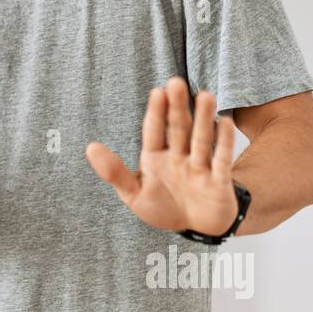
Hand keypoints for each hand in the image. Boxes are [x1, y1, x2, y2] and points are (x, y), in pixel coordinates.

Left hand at [85, 76, 237, 235]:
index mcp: (156, 157)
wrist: (196, 228)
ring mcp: (199, 168)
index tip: (157, 92)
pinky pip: (221, 160)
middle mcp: (179, 157)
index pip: (154, 131)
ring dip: (203, 119)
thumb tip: (89, 147)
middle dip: (177, 108)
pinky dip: (223, 143)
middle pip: (178, 129)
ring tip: (204, 95)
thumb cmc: (164, 207)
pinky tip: (223, 122)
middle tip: (175, 83)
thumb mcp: (134, 194)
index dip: (156, 112)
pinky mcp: (218, 182)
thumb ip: (114, 172)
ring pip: (201, 140)